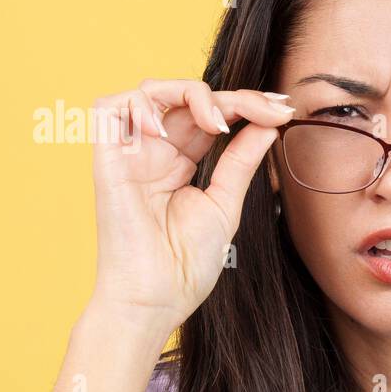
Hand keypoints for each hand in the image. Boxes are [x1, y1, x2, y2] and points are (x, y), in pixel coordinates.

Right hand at [87, 78, 294, 333]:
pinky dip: (138, 105)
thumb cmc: (186, 264)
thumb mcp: (225, 202)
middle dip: (232, 96)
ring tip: (216, 122)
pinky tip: (167, 128)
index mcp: (181, 161)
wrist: (157, 299)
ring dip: (187, 92)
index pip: (211, 115)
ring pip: (148, 92)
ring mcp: (130, 154)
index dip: (245, 104)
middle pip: (187, 98)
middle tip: (267, 109)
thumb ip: (242, 160)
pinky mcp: (107, 162)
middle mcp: (155, 152)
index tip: (283, 109)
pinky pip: (108, 110)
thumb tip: (270, 122)